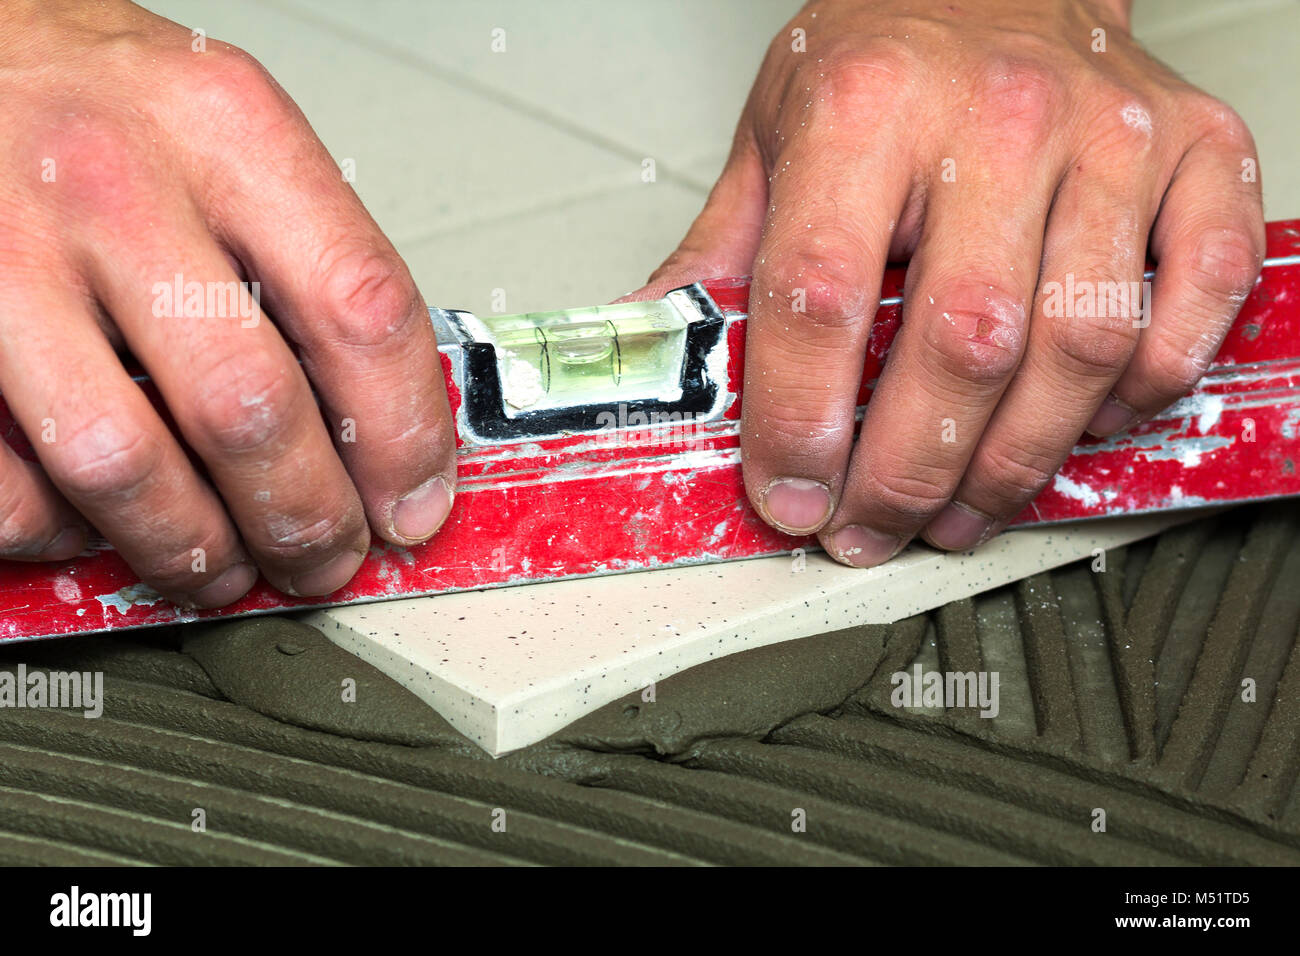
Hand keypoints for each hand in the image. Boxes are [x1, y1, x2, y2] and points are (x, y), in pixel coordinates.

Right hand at [0, 1, 455, 603]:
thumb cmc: (99, 98)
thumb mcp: (229, 133)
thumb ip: (308, 260)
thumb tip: (384, 419)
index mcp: (227, 129)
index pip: (362, 309)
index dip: (405, 435)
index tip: (414, 501)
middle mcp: (116, 184)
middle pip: (250, 407)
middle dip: (306, 518)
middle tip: (325, 555)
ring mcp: (9, 254)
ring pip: (126, 463)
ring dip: (193, 548)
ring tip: (224, 566)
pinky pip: (7, 479)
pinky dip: (62, 532)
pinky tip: (102, 523)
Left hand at [627, 0, 1263, 563]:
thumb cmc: (885, 58)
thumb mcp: (773, 140)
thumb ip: (722, 256)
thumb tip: (660, 351)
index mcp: (865, 109)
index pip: (820, 295)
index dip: (801, 422)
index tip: (791, 493)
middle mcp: (997, 117)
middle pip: (962, 344)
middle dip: (909, 474)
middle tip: (874, 524)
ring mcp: (1110, 135)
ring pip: (1081, 344)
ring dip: (1015, 461)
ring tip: (962, 507)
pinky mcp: (1197, 153)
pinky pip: (1202, 294)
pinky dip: (1150, 385)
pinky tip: (1086, 421)